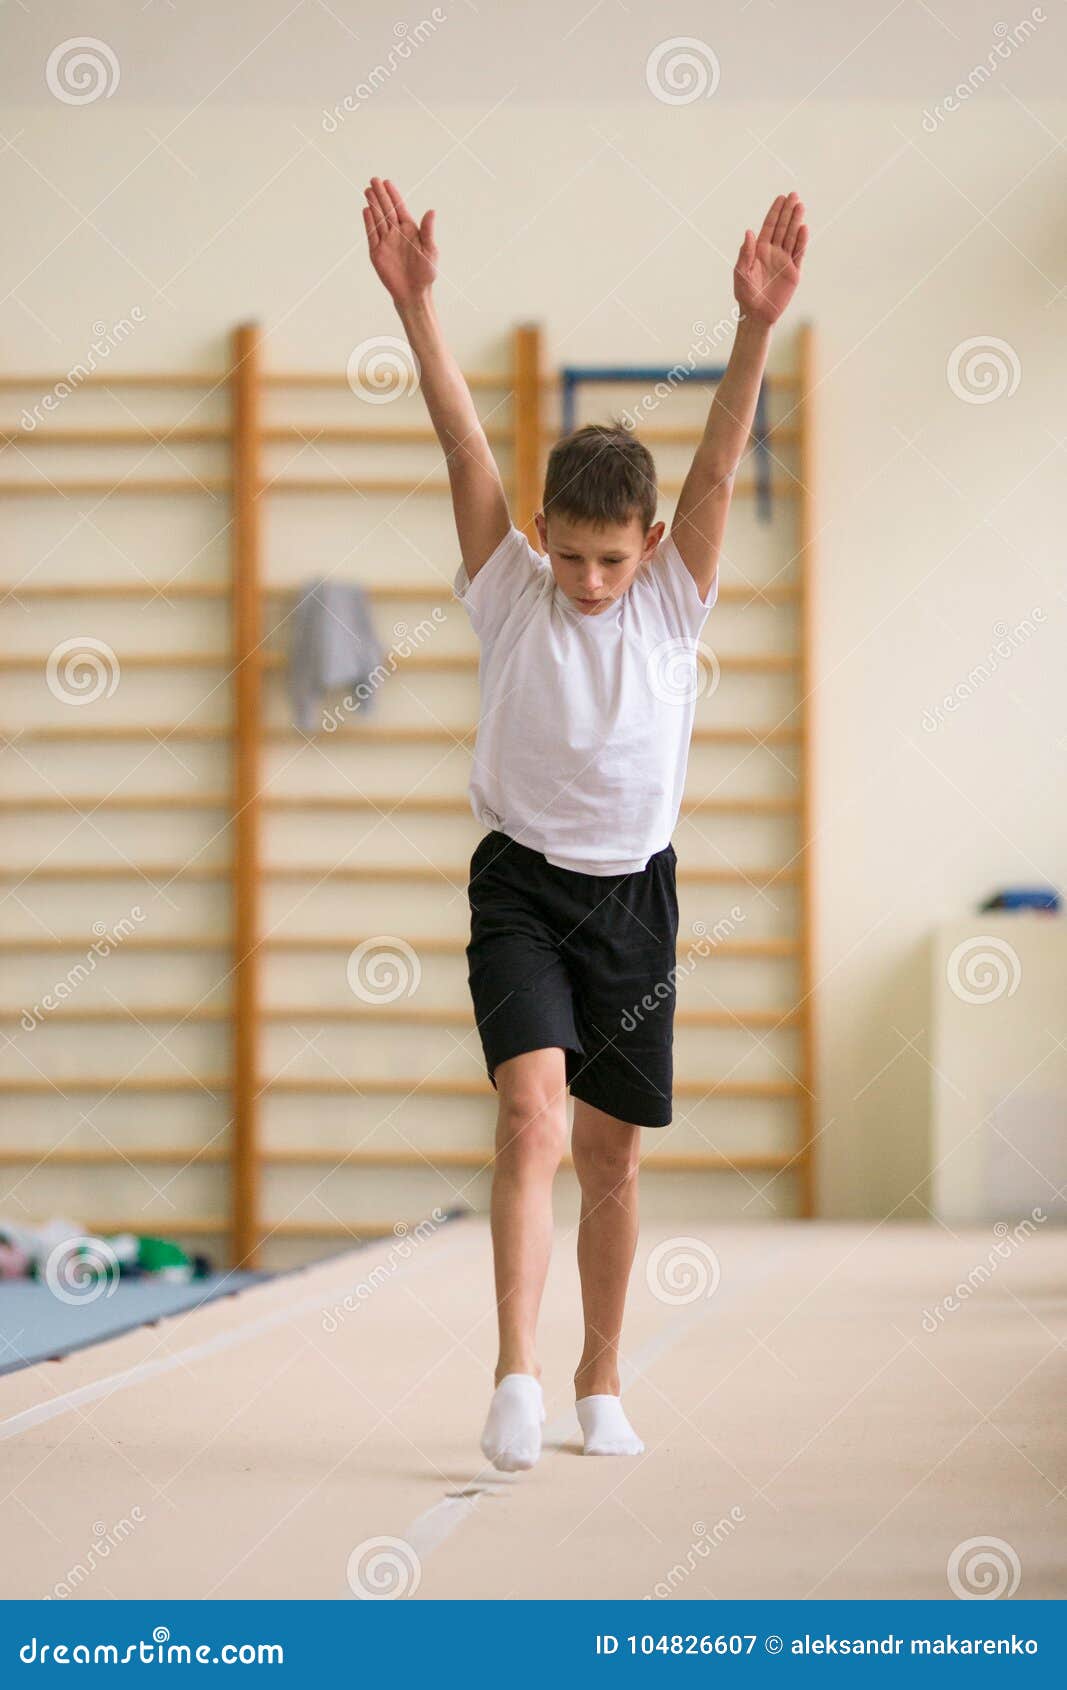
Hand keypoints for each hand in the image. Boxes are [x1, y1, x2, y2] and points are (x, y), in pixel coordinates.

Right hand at [362, 176, 437, 305]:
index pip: (399, 208)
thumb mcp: (430, 251)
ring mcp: (385, 242)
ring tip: (368, 190)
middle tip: (373, 179)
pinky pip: (372, 235)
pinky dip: (369, 223)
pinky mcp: (377, 253)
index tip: (387, 181)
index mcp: (410, 230)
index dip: (393, 194)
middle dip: (380, 195)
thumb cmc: (426, 273)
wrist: (413, 293)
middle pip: (386, 210)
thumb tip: (432, 211)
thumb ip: (428, 231)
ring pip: (378, 219)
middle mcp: (396, 233)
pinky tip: (366, 210)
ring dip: (373, 205)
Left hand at [733, 191, 807, 326]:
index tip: (780, 198)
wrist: (757, 315)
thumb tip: (749, 232)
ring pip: (792, 237)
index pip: (769, 227)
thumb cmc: (745, 294)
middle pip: (782, 228)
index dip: (775, 212)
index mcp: (759, 250)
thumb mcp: (741, 273)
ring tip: (800, 206)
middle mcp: (773, 253)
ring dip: (796, 221)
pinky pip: (799, 253)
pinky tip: (803, 228)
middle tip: (794, 195)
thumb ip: (745, 253)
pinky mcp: (794, 272)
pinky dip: (801, 241)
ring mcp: (784, 261)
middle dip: (788, 211)